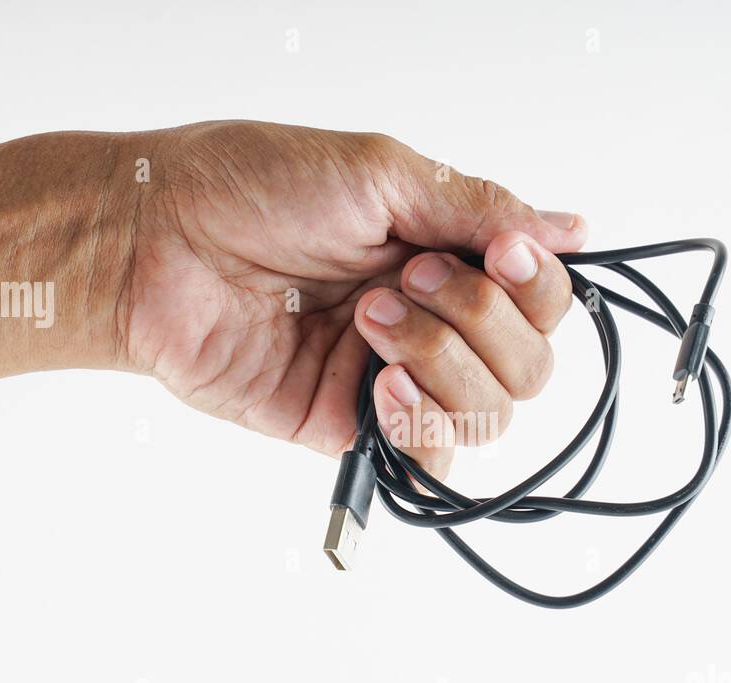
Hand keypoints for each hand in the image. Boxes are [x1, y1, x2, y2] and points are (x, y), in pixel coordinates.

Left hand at [123, 121, 586, 475]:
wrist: (156, 241)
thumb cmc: (253, 187)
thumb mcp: (381, 174)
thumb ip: (479, 210)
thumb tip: (574, 231)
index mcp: (446, 258)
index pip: (543, 303)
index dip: (538, 288)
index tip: (498, 253)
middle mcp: (432, 323)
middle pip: (527, 368)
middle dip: (478, 321)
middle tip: (398, 280)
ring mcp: (392, 379)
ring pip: (486, 416)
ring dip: (441, 361)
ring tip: (364, 317)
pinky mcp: (347, 427)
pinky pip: (426, 459)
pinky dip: (420, 425)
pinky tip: (382, 384)